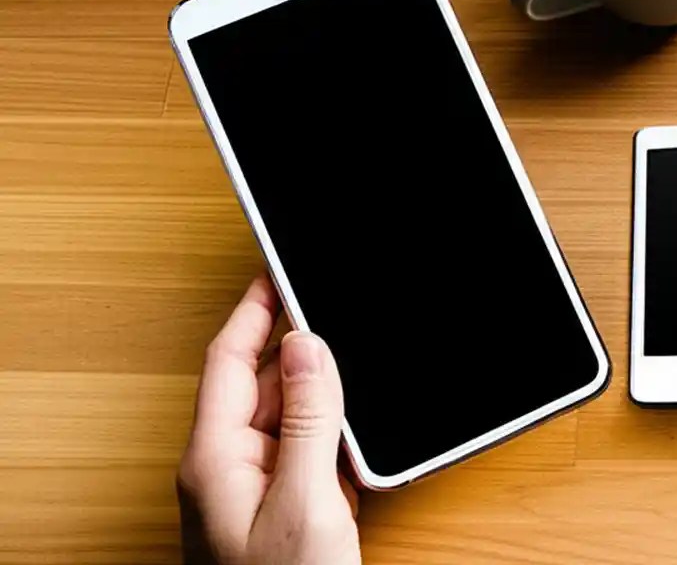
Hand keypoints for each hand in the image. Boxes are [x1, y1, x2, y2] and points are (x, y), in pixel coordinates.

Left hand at [177, 274, 360, 564]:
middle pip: (261, 384)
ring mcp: (254, 491)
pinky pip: (305, 452)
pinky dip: (332, 434)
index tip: (278, 267)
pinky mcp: (282, 511)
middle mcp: (228, 468)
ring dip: (322, 393)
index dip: (254, 308)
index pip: (230, 359)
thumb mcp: (303, 502)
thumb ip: (306, 420)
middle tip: (336, 307)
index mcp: (215, 458)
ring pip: (289, 417)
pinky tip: (358, 432)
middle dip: (299, 346)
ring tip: (359, 366)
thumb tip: (306, 346)